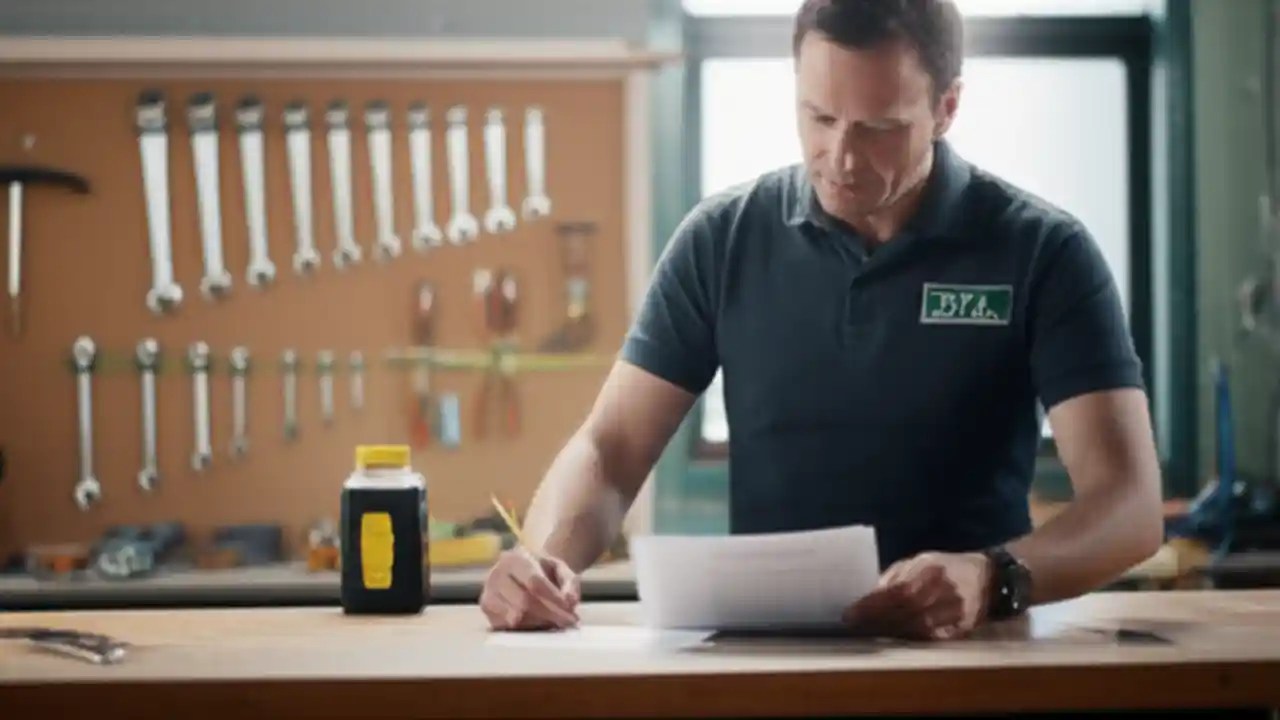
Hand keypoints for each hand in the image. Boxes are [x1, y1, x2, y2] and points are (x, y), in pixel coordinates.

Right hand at [480, 548, 580, 630]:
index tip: (571, 610)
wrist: (524, 571)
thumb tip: (570, 602)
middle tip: (568, 622)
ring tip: (556, 622)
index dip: (553, 599)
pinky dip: (526, 629)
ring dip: (540, 624)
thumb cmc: (543, 570)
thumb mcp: (561, 568)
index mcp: (515, 558)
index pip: (534, 582)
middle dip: (549, 615)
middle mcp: (496, 574)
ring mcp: (488, 594)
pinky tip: (539, 625)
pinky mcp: (487, 612)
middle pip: (524, 602)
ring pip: (515, 618)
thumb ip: (569, 583)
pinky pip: (507, 628)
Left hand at [842, 551, 991, 640]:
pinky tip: (895, 638)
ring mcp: (957, 612)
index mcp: (932, 570)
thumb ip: (895, 575)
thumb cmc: (946, 567)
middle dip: (876, 621)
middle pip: (905, 612)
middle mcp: (945, 591)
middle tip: (854, 626)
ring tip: (869, 632)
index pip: (896, 591)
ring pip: (918, 628)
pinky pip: (933, 638)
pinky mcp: (964, 629)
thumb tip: (870, 594)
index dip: (871, 605)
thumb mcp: (920, 561)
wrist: (988, 578)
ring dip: (891, 632)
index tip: (849, 614)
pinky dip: (911, 640)